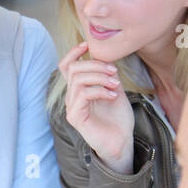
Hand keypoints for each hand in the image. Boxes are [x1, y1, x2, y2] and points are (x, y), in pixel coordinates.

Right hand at [59, 41, 134, 173]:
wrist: (121, 142)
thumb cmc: (118, 120)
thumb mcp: (114, 90)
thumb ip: (107, 75)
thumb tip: (105, 59)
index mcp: (79, 90)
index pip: (66, 67)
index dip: (73, 53)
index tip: (87, 45)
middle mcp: (72, 98)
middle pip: (73, 69)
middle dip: (95, 65)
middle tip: (113, 71)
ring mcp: (72, 108)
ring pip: (78, 79)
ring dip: (100, 77)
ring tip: (115, 84)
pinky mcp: (75, 117)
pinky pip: (83, 94)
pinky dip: (100, 90)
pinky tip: (112, 96)